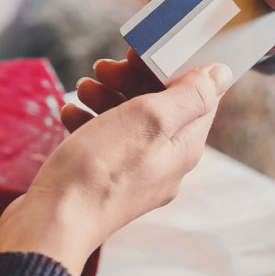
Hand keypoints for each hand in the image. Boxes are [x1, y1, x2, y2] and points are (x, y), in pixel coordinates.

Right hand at [0, 63, 231, 275]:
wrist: (53, 223)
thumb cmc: (102, 169)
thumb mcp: (151, 119)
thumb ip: (191, 95)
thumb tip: (222, 73)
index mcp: (185, 147)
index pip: (198, 96)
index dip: (173, 67)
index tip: (142, 52)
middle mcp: (166, 163)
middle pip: (161, 106)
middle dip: (133, 80)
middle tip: (103, 67)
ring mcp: (135, 174)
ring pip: (129, 121)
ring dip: (107, 96)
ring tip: (82, 87)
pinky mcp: (106, 181)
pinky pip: (105, 142)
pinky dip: (89, 121)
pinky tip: (68, 113)